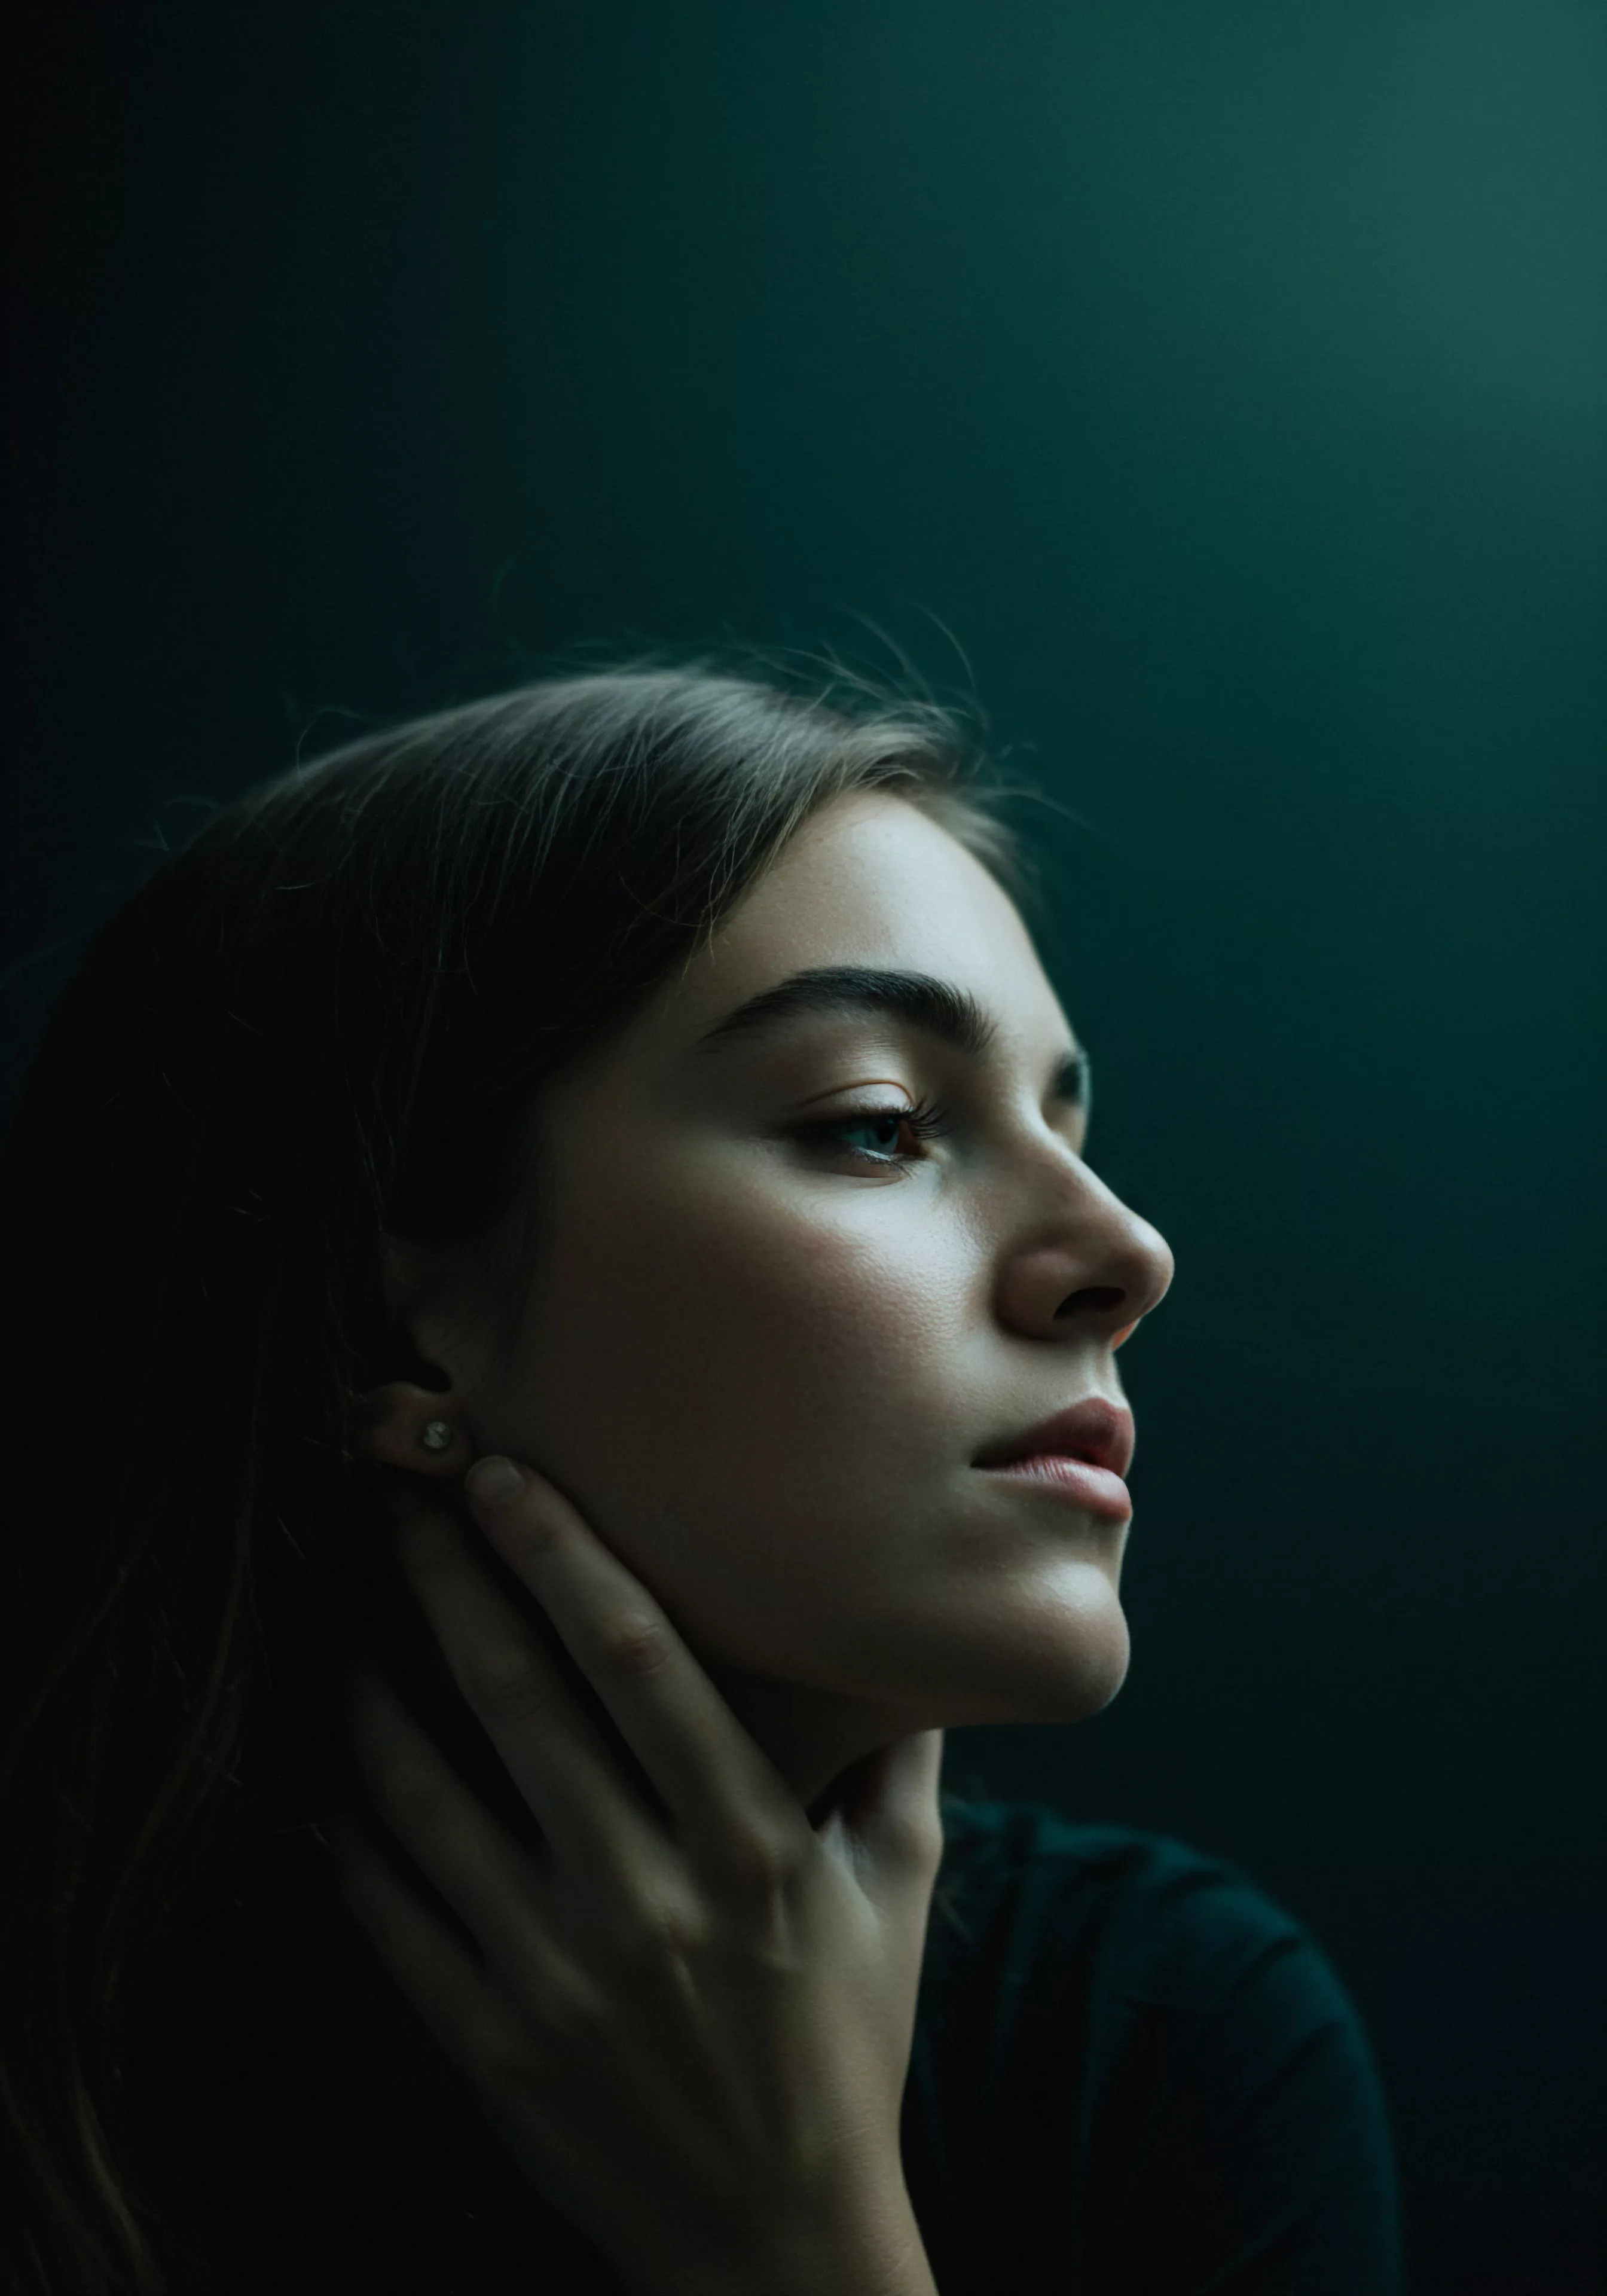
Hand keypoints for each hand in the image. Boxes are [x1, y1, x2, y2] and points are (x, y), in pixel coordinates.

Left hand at [330, 1456, 945, 2294]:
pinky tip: (321, 1770)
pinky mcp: (490, 2043)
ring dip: (367, 1691)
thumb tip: (916, 1648)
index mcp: (751, 1847)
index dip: (565, 1554)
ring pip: (428, 1797)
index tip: (507, 1477)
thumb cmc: (846, 2050)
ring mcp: (557, 1974)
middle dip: (450, 1581)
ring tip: (329, 1614)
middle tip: (395, 1498)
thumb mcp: (900, 1896)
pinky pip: (391, 1916)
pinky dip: (347, 1834)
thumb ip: (899, 1764)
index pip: (641, 1662)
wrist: (778, 2246)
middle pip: (522, 1699)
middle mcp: (648, 1897)